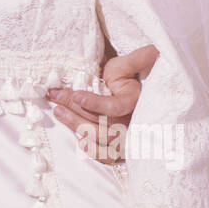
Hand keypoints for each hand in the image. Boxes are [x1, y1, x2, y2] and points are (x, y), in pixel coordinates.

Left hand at [46, 43, 158, 161]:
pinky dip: (94, 152)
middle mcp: (134, 123)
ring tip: (57, 111)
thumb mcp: (127, 66)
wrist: (130, 93)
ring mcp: (128, 137)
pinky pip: (109, 156)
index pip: (116, 107)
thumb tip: (153, 50)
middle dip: (76, 110)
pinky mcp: (120, 147)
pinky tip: (80, 140)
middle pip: (103, 123)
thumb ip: (137, 59)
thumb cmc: (127, 78)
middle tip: (55, 97)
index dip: (96, 103)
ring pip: (101, 138)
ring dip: (76, 125)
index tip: (76, 94)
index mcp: (137, 102)